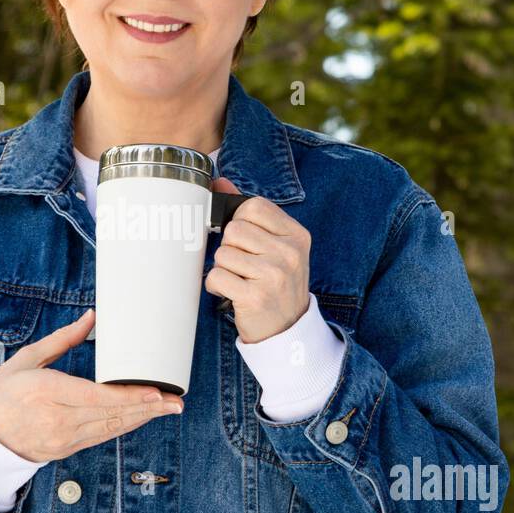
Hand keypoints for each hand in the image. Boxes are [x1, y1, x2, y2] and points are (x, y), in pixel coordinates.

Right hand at [0, 309, 183, 461]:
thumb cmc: (3, 390)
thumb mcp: (28, 357)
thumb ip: (63, 339)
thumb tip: (92, 318)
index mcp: (46, 391)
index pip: (97, 397)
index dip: (129, 396)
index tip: (154, 392)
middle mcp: (57, 419)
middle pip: (111, 415)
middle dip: (146, 408)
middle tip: (174, 402)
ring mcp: (62, 439)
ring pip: (110, 429)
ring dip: (140, 419)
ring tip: (166, 409)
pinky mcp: (65, 450)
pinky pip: (101, 438)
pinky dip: (122, 427)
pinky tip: (140, 418)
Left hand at [205, 176, 310, 343]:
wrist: (288, 331)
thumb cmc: (276, 283)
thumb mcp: (275, 246)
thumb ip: (249, 214)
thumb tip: (220, 181)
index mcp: (296, 235)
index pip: (253, 206)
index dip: (239, 221)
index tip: (245, 240)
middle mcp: (290, 253)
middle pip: (234, 230)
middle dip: (230, 248)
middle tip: (243, 266)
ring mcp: (275, 275)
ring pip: (223, 254)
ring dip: (223, 268)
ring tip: (239, 281)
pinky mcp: (256, 297)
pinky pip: (216, 277)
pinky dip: (216, 286)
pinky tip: (231, 293)